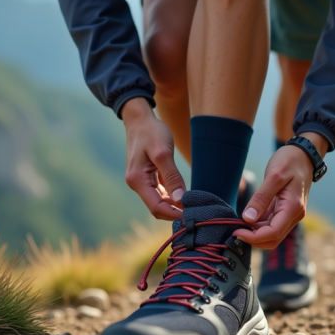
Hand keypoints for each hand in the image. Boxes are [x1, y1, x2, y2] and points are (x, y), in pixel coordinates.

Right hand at [122, 98, 185, 219]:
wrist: (140, 119)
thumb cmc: (151, 132)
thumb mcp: (163, 152)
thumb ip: (172, 177)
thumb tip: (181, 199)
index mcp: (137, 180)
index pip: (156, 207)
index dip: (174, 214)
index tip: (193, 216)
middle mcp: (136, 184)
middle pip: (157, 208)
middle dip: (176, 212)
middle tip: (197, 213)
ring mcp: (141, 182)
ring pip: (159, 201)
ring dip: (175, 206)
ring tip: (195, 206)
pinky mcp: (147, 178)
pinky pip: (160, 193)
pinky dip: (172, 196)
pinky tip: (186, 197)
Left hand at [233, 132, 327, 248]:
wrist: (304, 154)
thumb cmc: (290, 161)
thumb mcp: (274, 176)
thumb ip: (261, 198)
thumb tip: (247, 218)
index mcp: (293, 208)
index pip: (272, 234)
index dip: (253, 237)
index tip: (236, 231)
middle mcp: (294, 216)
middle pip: (272, 239)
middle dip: (253, 239)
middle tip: (234, 229)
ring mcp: (290, 214)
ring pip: (271, 234)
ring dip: (254, 232)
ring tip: (238, 222)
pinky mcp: (285, 211)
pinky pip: (270, 224)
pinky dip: (258, 225)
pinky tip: (246, 217)